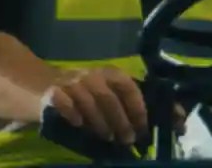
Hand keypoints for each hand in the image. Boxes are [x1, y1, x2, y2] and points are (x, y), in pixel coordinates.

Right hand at [39, 67, 187, 144]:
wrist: (43, 85)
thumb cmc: (84, 92)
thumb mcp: (106, 91)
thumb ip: (128, 103)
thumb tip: (168, 119)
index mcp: (109, 73)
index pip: (128, 86)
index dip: (137, 106)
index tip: (144, 126)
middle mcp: (92, 75)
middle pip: (109, 98)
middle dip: (120, 120)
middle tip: (128, 139)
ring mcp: (72, 83)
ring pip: (89, 103)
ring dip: (100, 122)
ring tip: (108, 137)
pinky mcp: (54, 92)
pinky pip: (65, 104)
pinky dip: (74, 114)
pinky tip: (79, 125)